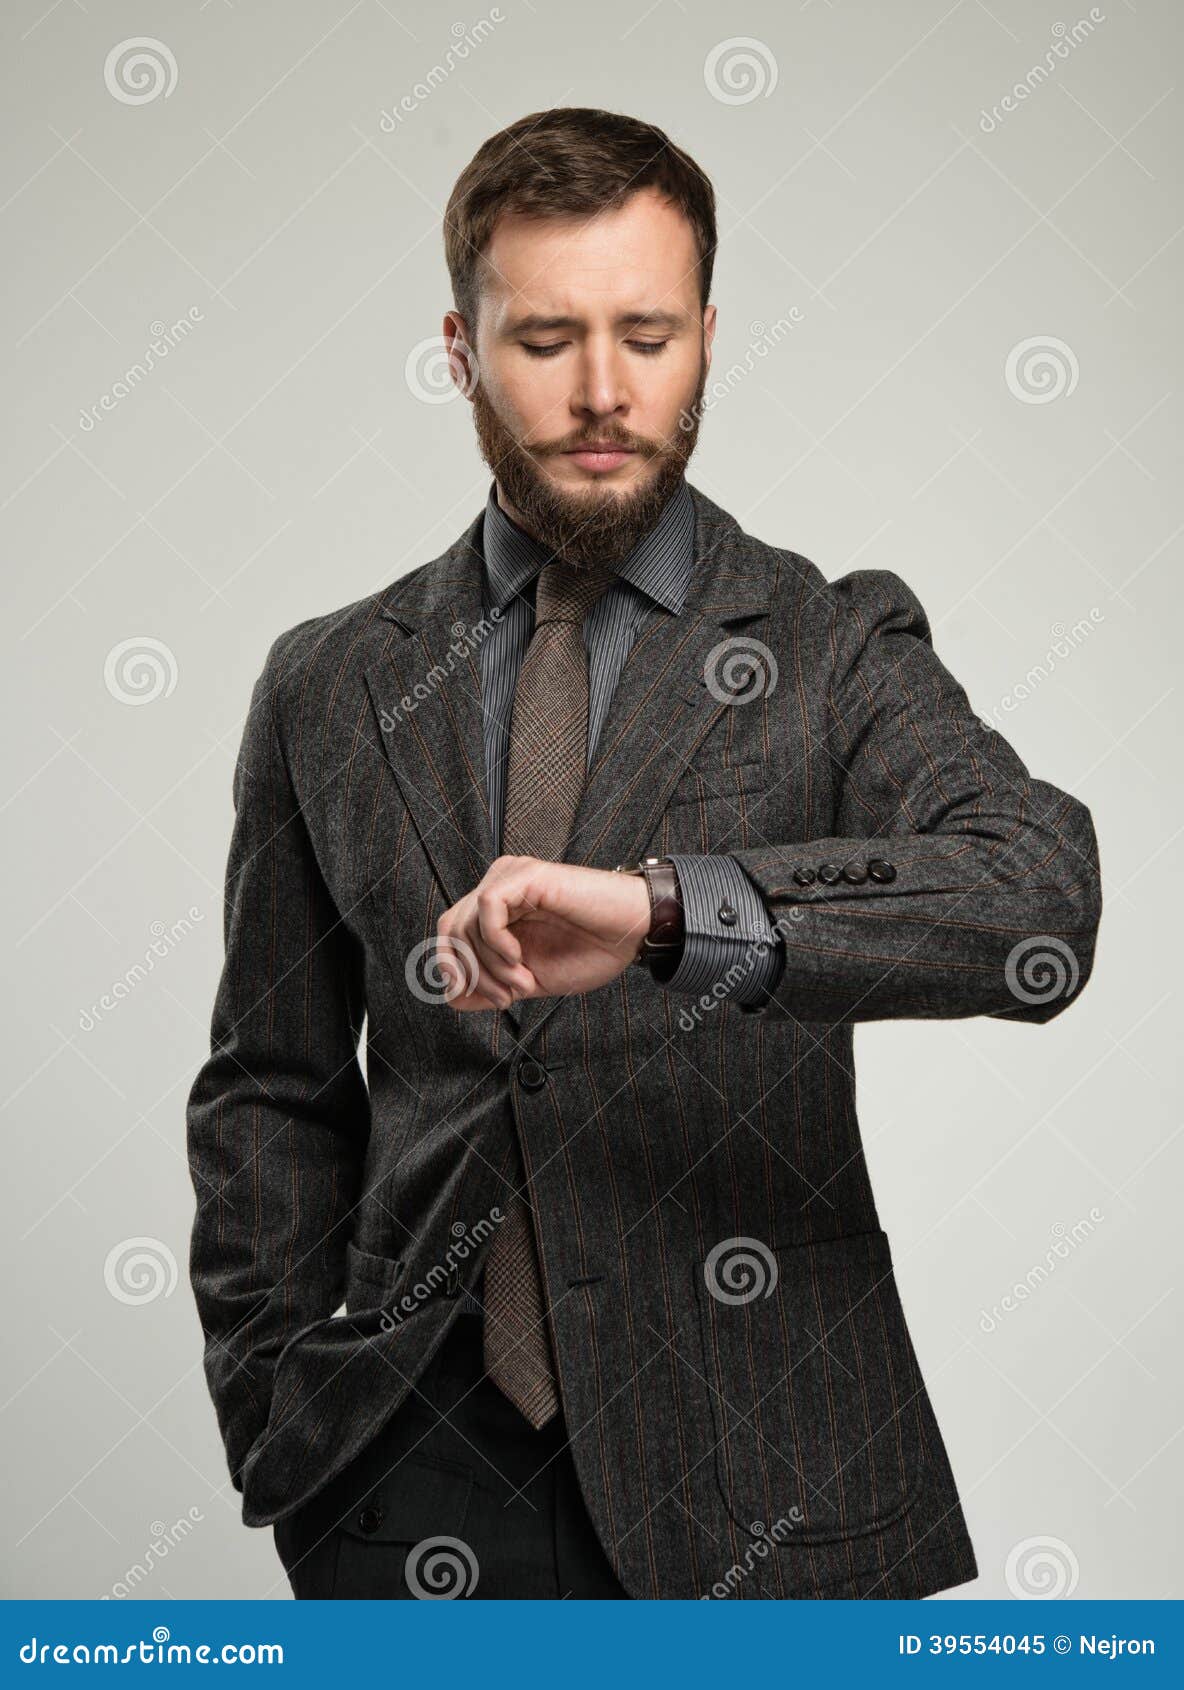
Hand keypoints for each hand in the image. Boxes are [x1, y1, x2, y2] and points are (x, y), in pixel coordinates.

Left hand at [433, 856, 650, 1010]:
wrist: (632, 934)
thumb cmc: (593, 949)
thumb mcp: (531, 979)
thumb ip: (491, 986)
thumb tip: (453, 998)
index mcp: (498, 909)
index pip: (450, 933)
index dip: (455, 970)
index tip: (487, 997)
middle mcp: (499, 887)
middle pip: (451, 929)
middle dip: (473, 973)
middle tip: (506, 996)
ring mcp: (511, 877)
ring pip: (467, 922)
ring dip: (491, 965)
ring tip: (523, 980)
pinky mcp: (527, 875)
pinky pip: (488, 907)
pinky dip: (497, 942)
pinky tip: (520, 956)